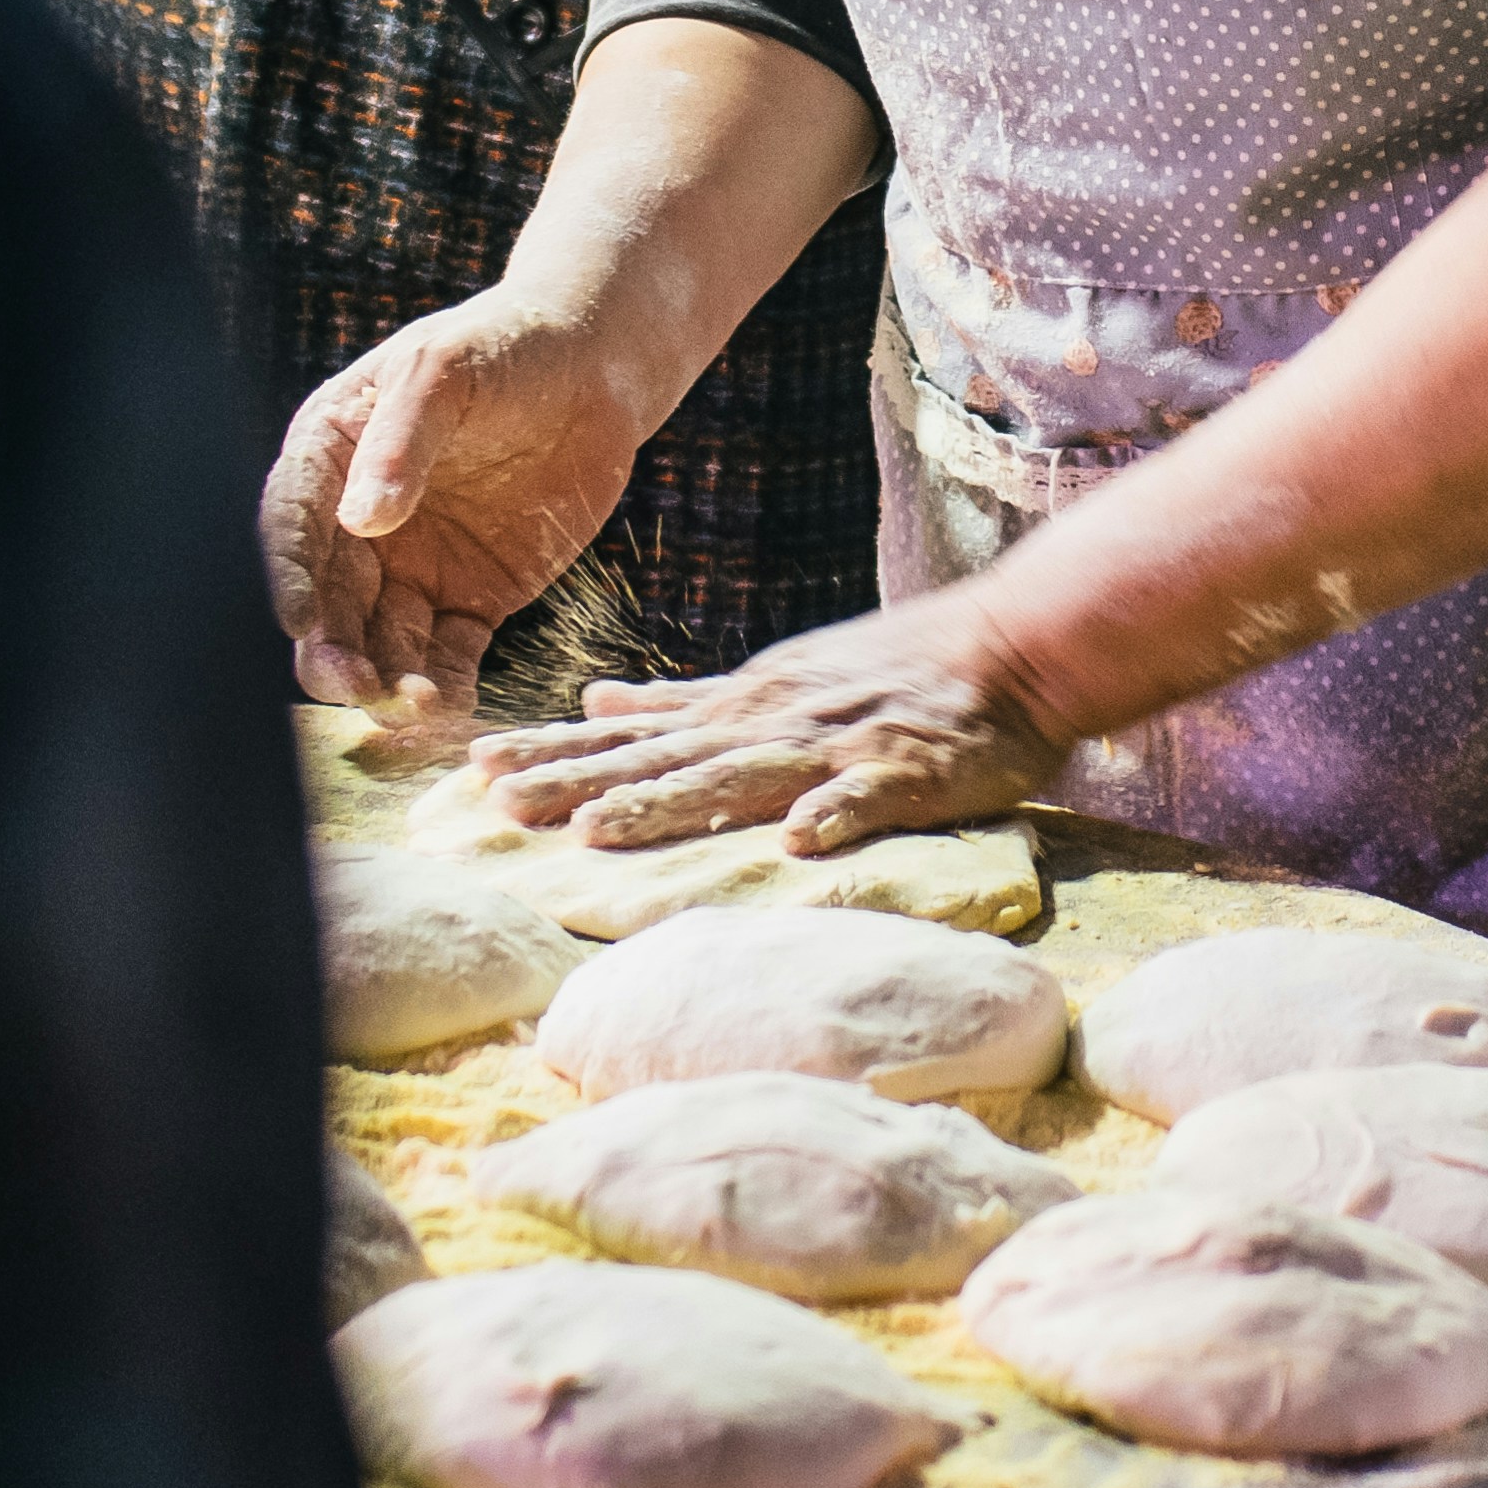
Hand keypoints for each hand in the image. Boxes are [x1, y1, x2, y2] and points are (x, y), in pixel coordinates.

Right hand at [260, 290, 655, 720]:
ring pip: (384, 640)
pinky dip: (446, 687)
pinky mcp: (472, 598)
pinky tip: (452, 712)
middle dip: (334, 649)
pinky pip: (448, 654)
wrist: (595, 368)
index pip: (293, 523)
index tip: (300, 622)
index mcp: (332, 456)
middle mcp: (360, 522)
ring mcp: (414, 567)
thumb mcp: (446, 371)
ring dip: (388, 680)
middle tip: (353, 687)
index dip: (290, 576)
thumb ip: (404, 440)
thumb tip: (362, 520)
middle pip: (331, 599)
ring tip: (413, 708)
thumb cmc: (506, 347)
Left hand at [471, 599, 1068, 854]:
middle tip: (497, 805)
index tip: (476, 772)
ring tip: (598, 833)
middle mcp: (772, 723)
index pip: (629, 739)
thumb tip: (593, 702)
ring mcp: (838, 746)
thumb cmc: (891, 671)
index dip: (554, 756)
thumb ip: (684, 701)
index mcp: (739, 708)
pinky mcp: (909, 770)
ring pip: (741, 778)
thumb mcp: (771, 676)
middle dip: (579, 784)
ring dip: (671, 804)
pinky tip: (801, 840)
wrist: (1012, 646)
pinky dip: (835, 815)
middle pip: (660, 762)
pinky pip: (869, 797)